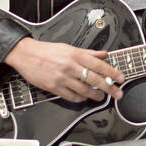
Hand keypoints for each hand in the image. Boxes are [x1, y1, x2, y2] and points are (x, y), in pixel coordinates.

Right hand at [3, 37, 125, 102]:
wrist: (25, 54)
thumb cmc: (46, 51)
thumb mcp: (69, 47)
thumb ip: (88, 52)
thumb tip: (104, 54)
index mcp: (75, 54)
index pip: (99, 64)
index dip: (112, 73)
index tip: (121, 78)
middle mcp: (70, 66)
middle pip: (94, 79)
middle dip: (109, 88)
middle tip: (117, 93)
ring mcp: (62, 78)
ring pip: (84, 90)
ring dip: (95, 95)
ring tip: (101, 97)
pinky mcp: (54, 87)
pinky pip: (71, 96)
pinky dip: (80, 99)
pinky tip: (84, 98)